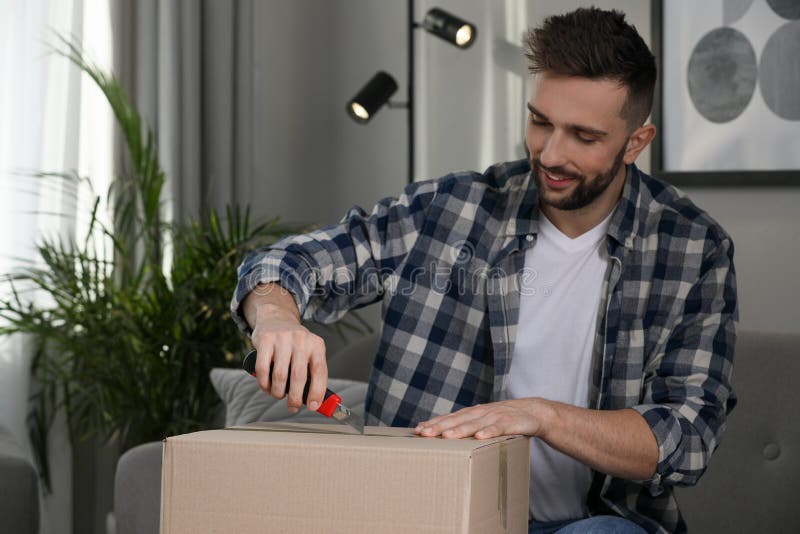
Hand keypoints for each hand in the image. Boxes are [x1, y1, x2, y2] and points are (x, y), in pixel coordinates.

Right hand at [250, 303, 327, 413]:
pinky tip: (267, 386)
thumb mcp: (310, 352)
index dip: (317, 392)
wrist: (277, 318)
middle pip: (299, 376)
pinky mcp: (265, 340)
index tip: (312, 406)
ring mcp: (282, 339)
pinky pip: (263, 369)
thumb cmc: (295, 343)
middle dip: (295, 398)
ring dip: (278, 392)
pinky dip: (264, 384)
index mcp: (316, 345)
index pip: (320, 371)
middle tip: (293, 407)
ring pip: (280, 376)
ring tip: (278, 395)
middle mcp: (301, 340)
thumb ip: (312, 373)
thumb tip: (314, 402)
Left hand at [413, 398, 546, 439]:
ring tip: (446, 436)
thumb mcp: (484, 423)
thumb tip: (447, 440)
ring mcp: (495, 416)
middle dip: (440, 426)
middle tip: (424, 433)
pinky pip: (499, 427)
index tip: (417, 430)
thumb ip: (468, 430)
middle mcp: (481, 413)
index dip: (434, 423)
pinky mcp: (511, 422)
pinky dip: (490, 431)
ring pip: (475, 423)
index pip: (449, 418)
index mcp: (472, 414)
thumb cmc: (504, 420)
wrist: (533, 412)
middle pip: (457, 420)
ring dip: (460, 429)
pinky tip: (480, 437)